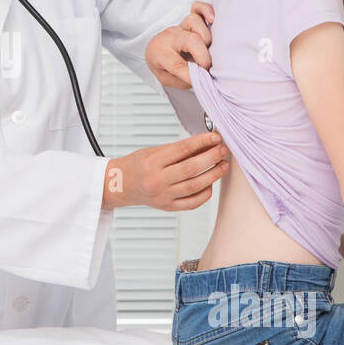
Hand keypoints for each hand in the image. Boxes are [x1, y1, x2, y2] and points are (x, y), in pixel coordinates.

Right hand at [103, 131, 229, 210]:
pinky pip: (192, 203)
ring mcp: (163, 196)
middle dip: (211, 157)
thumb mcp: (154, 151)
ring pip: (195, 186)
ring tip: (223, 166)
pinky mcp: (167, 207)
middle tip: (223, 150)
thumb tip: (206, 144)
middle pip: (191, 168)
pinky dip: (205, 193)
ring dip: (213, 175)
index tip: (215, 137)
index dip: (202, 142)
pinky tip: (210, 184)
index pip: (182, 149)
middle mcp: (157, 180)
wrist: (119, 185)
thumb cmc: (138, 165)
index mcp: (151, 162)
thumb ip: (179, 150)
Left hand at [146, 0, 213, 90]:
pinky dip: (206, 10)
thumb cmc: (164, 66)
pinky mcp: (189, 20)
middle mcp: (170, 37)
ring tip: (207, 48)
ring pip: (194, 22)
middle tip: (206, 67)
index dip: (190, 74)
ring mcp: (180, 26)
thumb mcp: (168, 79)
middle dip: (203, 56)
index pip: (175, 64)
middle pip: (190, 40)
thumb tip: (204, 75)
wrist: (156, 51)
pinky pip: (197, 8)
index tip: (199, 81)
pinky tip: (212, 19)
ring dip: (205, 37)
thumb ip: (184, 79)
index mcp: (160, 54)